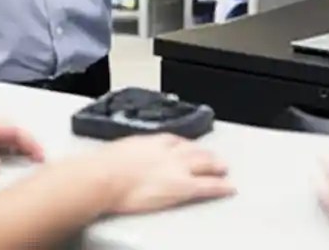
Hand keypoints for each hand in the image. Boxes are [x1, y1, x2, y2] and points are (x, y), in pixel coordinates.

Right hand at [83, 134, 234, 214]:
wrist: (103, 177)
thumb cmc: (100, 168)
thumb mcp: (111, 154)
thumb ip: (120, 157)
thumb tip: (111, 164)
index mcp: (147, 141)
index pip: (172, 140)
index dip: (183, 144)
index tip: (187, 146)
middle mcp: (165, 152)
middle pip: (191, 150)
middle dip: (204, 153)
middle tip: (215, 156)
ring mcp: (176, 168)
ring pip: (203, 164)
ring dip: (215, 165)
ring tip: (224, 168)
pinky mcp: (182, 185)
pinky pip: (207, 186)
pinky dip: (220, 186)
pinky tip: (228, 188)